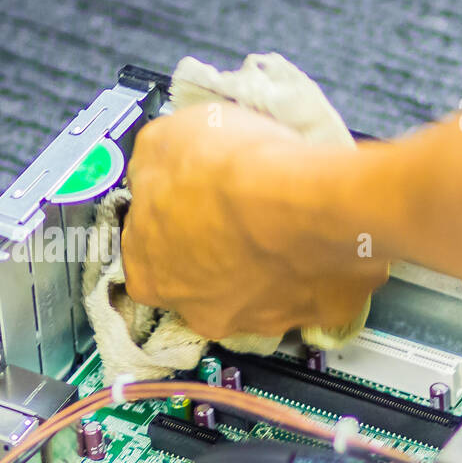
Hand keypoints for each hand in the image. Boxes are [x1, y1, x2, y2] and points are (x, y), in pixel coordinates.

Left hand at [122, 102, 389, 340]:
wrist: (307, 201)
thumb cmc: (227, 173)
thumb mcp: (162, 141)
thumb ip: (151, 169)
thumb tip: (154, 168)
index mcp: (148, 275)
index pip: (146, 250)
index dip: (167, 218)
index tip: (187, 196)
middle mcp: (195, 310)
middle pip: (198, 279)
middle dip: (215, 248)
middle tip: (237, 209)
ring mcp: (255, 321)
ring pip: (254, 290)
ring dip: (262, 261)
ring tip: (281, 220)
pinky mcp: (309, 319)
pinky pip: (303, 293)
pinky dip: (308, 269)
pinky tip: (316, 237)